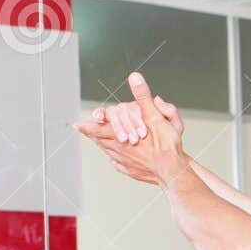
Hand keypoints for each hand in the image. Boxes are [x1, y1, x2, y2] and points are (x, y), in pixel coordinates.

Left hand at [73, 72, 188, 185]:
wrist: (174, 171)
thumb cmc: (166, 146)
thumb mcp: (156, 116)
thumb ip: (142, 97)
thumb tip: (134, 77)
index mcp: (121, 136)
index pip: (98, 128)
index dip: (87, 126)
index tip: (76, 125)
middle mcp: (119, 150)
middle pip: (101, 141)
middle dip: (94, 136)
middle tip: (86, 132)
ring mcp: (126, 163)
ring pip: (110, 153)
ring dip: (103, 147)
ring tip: (99, 143)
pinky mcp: (134, 172)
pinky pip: (120, 165)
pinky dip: (116, 161)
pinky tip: (116, 160)